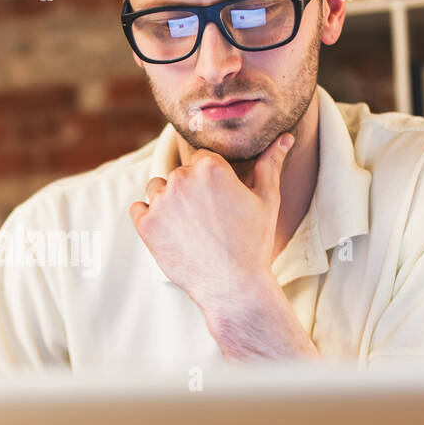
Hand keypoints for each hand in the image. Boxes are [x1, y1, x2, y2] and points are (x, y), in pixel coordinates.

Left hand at [129, 133, 293, 320]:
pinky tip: (170, 233)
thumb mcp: (267, 200)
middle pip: (181, 174)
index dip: (212, 180)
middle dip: (191, 191)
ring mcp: (161, 201)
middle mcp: (182, 178)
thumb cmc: (254, 243)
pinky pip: (138, 209)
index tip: (220, 202)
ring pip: (157, 188)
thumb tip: (284, 138)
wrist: (233, 286)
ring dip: (168, 202)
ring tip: (191, 227)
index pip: (203, 159)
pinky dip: (149, 218)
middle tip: (209, 220)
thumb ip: (270, 164)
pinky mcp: (146, 224)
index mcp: (210, 166)